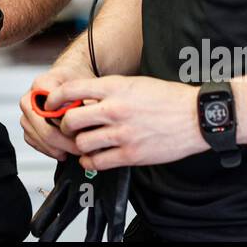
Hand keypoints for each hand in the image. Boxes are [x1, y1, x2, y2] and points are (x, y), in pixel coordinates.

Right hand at [19, 63, 90, 160]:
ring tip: (78, 149)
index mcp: (41, 85)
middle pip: (46, 131)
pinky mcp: (27, 126)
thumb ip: (82, 101)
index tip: (85, 131)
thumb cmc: (75, 80)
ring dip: (61, 149)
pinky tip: (66, 148)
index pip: (54, 115)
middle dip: (67, 144)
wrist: (68, 77)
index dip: (70, 127)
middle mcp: (28, 99)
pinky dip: (52, 149)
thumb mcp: (84, 84)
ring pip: (41, 141)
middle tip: (84, 149)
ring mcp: (26, 113)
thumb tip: (81, 121)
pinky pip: (37, 144)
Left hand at [48, 75, 207, 171]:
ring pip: (82, 143)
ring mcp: (123, 133)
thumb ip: (109, 91)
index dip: (55, 98)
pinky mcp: (132, 154)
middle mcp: (115, 109)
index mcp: (115, 87)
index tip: (51, 104)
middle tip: (67, 128)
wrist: (196, 116)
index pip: (72, 89)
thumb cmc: (168, 98)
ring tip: (83, 143)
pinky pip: (98, 162)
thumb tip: (85, 101)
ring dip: (78, 145)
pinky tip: (93, 157)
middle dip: (64, 126)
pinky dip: (90, 162)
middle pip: (70, 120)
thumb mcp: (135, 84)